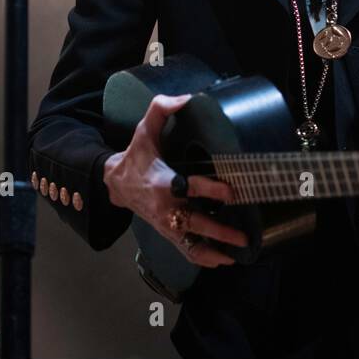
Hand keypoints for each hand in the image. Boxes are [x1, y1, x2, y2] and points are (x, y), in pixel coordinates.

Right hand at [103, 93, 248, 267]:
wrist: (115, 183)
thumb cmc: (136, 155)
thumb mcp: (145, 129)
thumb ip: (162, 109)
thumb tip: (185, 98)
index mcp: (164, 182)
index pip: (191, 187)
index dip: (212, 190)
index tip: (232, 192)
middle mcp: (167, 207)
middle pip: (195, 222)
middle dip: (219, 231)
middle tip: (242, 236)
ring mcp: (167, 223)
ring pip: (190, 243)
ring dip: (213, 252)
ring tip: (236, 255)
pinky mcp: (168, 232)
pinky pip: (185, 250)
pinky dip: (203, 258)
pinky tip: (222, 260)